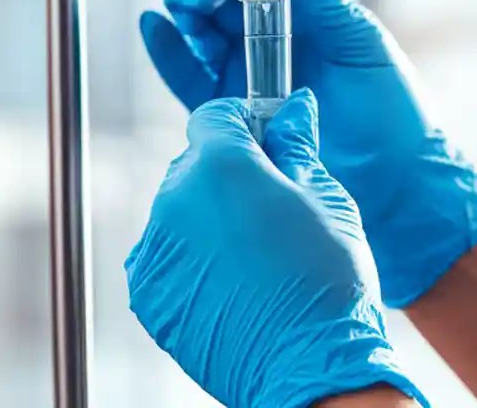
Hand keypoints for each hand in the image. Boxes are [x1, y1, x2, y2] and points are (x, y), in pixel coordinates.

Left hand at [125, 89, 425, 407]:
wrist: (311, 369)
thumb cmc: (328, 282)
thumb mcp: (326, 197)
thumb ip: (297, 145)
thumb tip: (294, 108)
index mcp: (220, 166)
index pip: (215, 116)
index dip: (245, 122)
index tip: (269, 140)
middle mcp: (174, 201)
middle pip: (196, 163)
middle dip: (230, 172)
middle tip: (275, 204)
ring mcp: (156, 251)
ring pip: (181, 211)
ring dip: (210, 217)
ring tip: (259, 253)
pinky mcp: (149, 294)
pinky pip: (168, 255)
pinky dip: (195, 258)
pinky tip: (237, 280)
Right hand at [139, 0, 476, 306]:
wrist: (394, 183)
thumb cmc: (391, 107)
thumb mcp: (358, 38)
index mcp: (299, 8)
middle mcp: (264, 35)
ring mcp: (241, 72)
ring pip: (193, 26)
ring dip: (183, 5)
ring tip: (197, 4)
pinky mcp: (225, 112)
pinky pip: (184, 75)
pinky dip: (164, 48)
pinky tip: (154, 25)